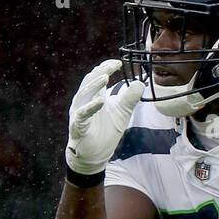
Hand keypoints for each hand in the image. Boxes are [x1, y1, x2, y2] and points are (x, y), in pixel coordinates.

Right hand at [65, 60, 142, 175]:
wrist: (95, 155)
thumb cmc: (106, 131)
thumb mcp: (122, 112)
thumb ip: (130, 98)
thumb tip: (140, 83)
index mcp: (93, 96)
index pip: (98, 76)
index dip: (107, 68)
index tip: (119, 62)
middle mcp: (84, 101)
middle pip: (89, 81)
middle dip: (101, 71)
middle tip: (112, 65)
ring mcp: (79, 113)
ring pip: (83, 94)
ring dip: (94, 85)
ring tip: (105, 76)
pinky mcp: (78, 126)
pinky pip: (83, 114)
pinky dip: (91, 107)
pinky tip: (101, 101)